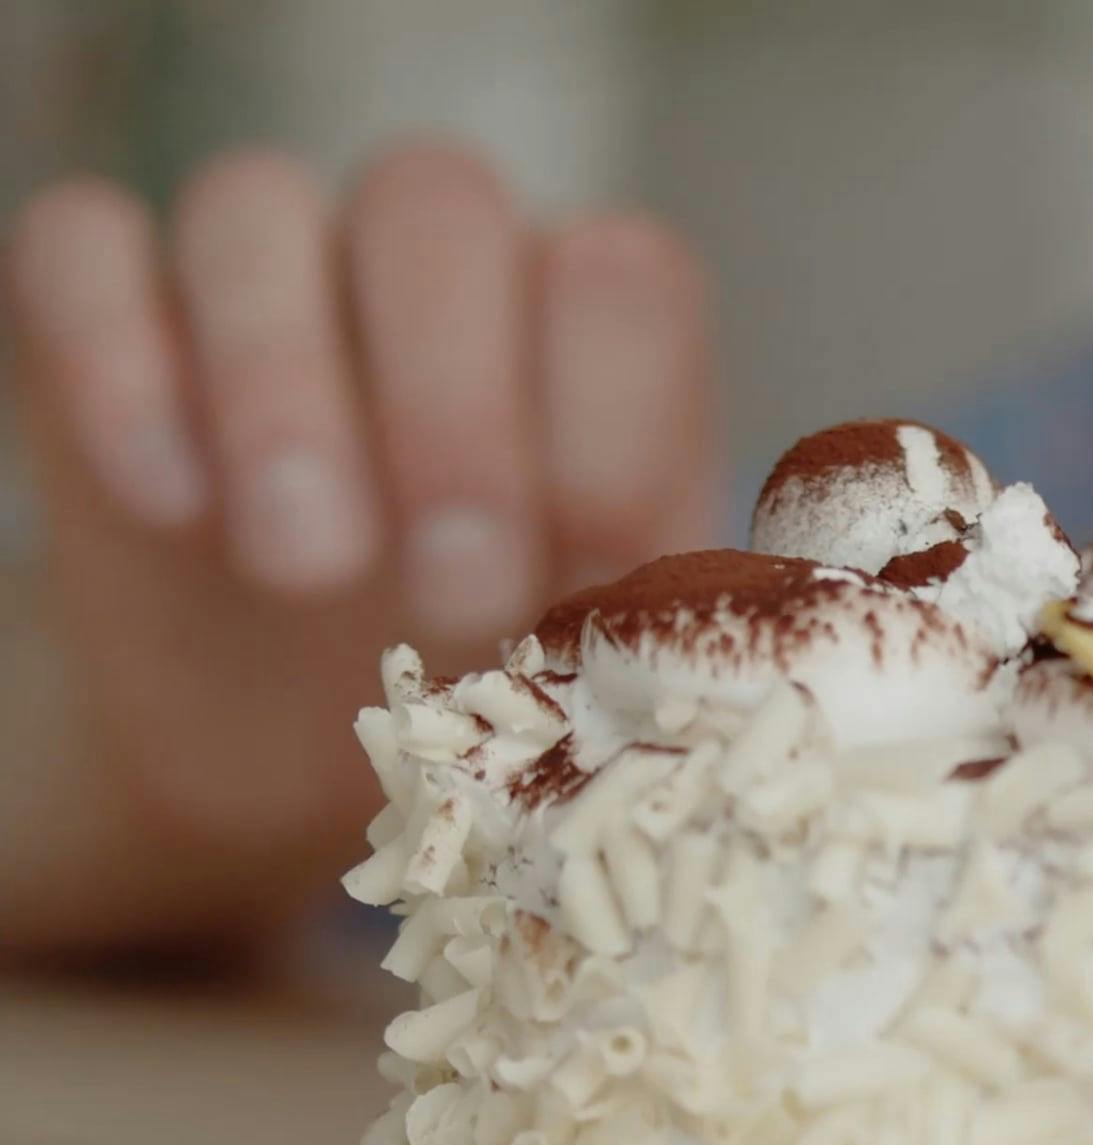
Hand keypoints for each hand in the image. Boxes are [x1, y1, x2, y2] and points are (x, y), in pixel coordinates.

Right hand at [4, 144, 718, 947]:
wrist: (295, 746)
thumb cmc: (494, 678)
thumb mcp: (599, 662)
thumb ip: (666, 614)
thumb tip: (762, 635)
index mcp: (586, 318)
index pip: (616, 275)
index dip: (604, 414)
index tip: (574, 572)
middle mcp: (433, 256)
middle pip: (438, 207)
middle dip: (451, 398)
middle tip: (444, 582)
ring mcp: (267, 265)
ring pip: (258, 207)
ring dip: (283, 383)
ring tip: (302, 564)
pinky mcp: (109, 305)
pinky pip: (88, 249)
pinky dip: (120, 361)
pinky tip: (168, 508)